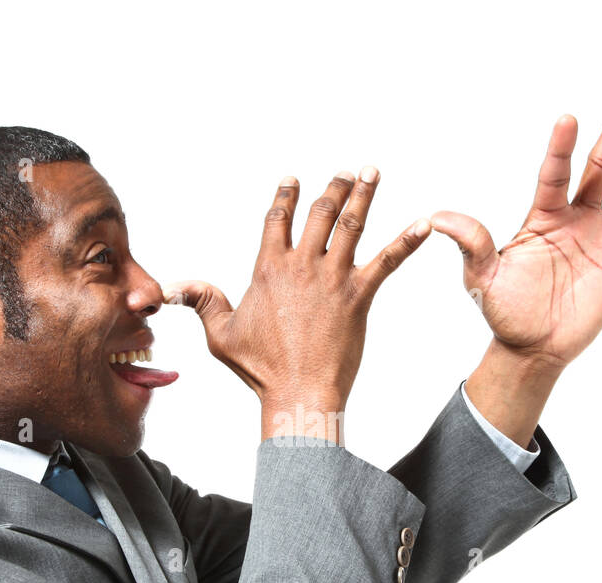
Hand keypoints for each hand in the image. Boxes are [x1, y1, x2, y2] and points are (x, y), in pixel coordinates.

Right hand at [165, 170, 429, 442]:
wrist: (298, 391)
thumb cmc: (261, 369)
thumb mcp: (221, 334)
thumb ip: (204, 302)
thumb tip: (176, 288)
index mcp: (268, 269)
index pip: (277, 220)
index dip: (285, 197)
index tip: (292, 181)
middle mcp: (301, 266)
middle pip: (319, 213)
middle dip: (333, 188)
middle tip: (345, 172)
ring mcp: (333, 278)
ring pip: (351, 224)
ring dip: (363, 195)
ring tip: (372, 173)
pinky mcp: (360, 296)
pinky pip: (388, 261)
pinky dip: (408, 240)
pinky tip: (426, 224)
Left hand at [432, 82, 601, 371]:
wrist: (531, 348)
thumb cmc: (503, 312)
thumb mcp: (481, 277)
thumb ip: (471, 244)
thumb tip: (437, 218)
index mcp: (542, 216)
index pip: (553, 172)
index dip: (561, 147)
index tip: (568, 119)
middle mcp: (574, 217)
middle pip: (601, 165)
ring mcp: (600, 236)